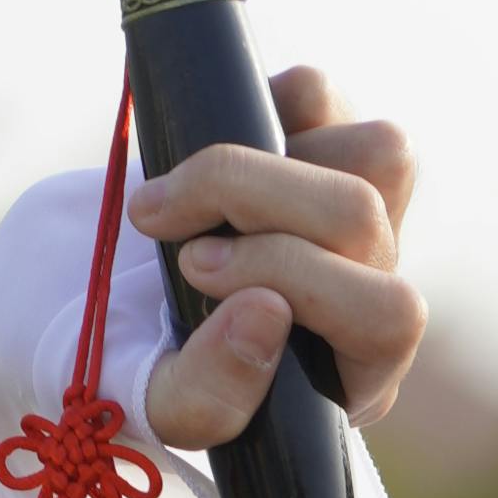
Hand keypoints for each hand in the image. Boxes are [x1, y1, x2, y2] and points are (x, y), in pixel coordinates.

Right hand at [133, 64, 424, 449]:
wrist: (112, 298)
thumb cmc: (150, 358)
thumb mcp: (159, 403)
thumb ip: (208, 393)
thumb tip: (267, 310)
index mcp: (360, 366)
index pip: (385, 314)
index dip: (291, 274)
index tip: (191, 270)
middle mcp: (376, 286)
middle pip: (359, 212)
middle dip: (250, 198)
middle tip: (164, 221)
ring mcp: (361, 210)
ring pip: (378, 151)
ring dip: (270, 155)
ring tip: (197, 186)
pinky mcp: (324, 143)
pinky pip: (318, 95)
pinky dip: (259, 105)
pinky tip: (214, 151)